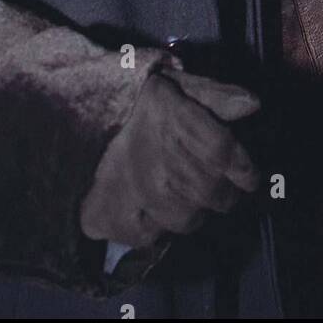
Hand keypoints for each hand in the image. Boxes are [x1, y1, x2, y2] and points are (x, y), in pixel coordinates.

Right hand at [79, 65, 260, 249]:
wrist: (69, 120)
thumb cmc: (131, 103)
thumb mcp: (174, 86)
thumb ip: (215, 95)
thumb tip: (253, 104)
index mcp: (174, 121)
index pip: (226, 154)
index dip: (245, 169)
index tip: (249, 177)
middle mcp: (159, 165)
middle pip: (215, 194)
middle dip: (225, 192)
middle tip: (218, 186)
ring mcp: (137, 198)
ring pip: (190, 220)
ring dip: (195, 210)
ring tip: (182, 193)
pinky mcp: (116, 221)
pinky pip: (156, 236)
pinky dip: (159, 224)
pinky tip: (152, 204)